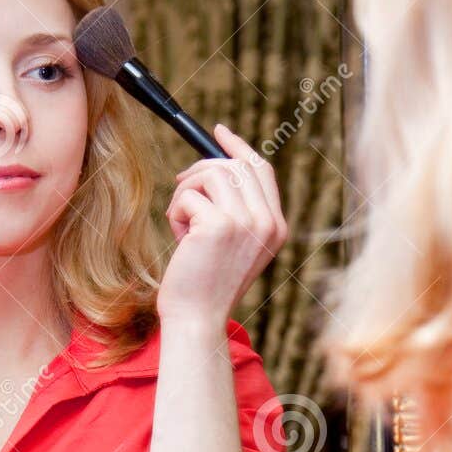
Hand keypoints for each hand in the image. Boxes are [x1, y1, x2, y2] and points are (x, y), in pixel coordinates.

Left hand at [157, 124, 287, 326]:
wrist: (197, 319)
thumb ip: (235, 210)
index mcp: (276, 227)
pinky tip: (179, 239)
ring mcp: (245, 222)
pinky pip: (188, 194)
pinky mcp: (217, 225)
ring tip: (181, 223)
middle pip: (234, 166)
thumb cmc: (206, 284)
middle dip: (201, 170)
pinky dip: (175, 212)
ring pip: (210, 174)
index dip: (238, 148)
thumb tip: (212, 166)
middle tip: (181, 187)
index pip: (261, 170)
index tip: (218, 132)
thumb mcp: (232, 244)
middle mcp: (267, 222)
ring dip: (186, 193)